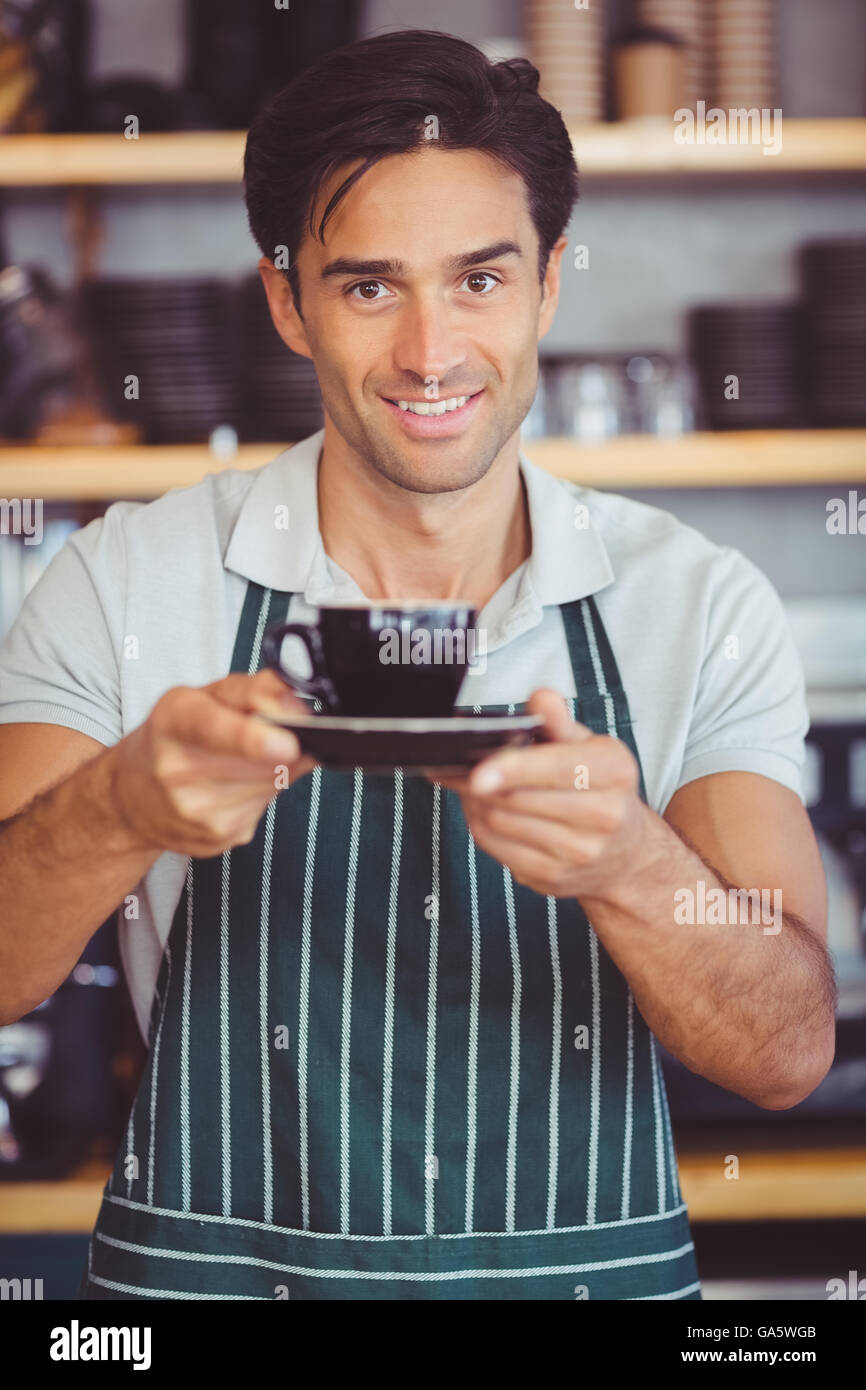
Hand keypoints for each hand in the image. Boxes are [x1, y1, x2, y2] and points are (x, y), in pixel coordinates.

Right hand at [110, 669, 314, 855]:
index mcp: (173, 720)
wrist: (131, 796)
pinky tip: (238, 785)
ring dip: (276, 768)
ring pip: (273, 784)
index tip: (288, 745)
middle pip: (261, 761)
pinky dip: (264, 792)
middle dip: (284, 745)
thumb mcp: (204, 695)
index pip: (213, 729)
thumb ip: (254, 689)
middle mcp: (176, 769)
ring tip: (246, 760)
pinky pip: (267, 806)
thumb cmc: (174, 737)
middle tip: (275, 734)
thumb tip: (297, 710)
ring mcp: (196, 812)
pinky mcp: (217, 839)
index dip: (254, 738)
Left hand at [429, 689, 643, 900]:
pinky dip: (479, 825)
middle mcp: (604, 815)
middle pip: (520, 797)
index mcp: (615, 771)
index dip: (513, 768)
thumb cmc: (599, 788)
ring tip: (466, 783)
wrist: (625, 853)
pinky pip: (497, 849)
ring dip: (474, 802)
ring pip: (502, 822)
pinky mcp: (553, 878)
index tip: (478, 769)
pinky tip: (479, 808)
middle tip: (455, 766)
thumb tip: (541, 698)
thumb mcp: (589, 747)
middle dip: (478, 781)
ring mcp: (579, 852)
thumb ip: (560, 722)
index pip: (557, 767)